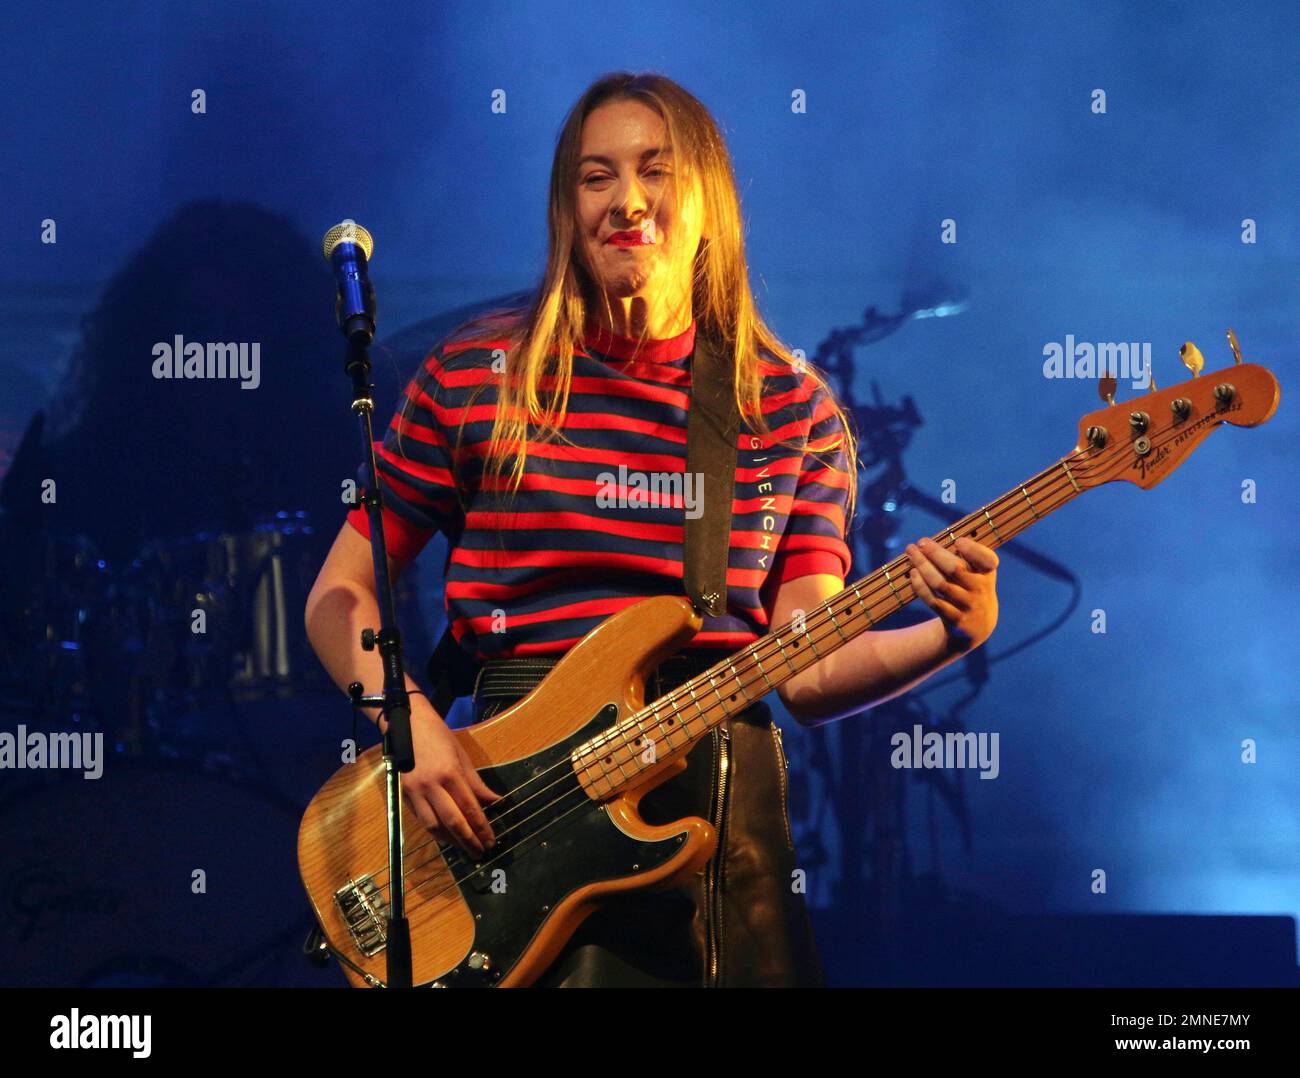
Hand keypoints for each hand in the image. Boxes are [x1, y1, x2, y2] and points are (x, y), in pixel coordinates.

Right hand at [383, 701, 503, 857]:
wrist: (406, 723)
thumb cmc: (438, 735)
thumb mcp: (461, 755)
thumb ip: (477, 783)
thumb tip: (495, 802)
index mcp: (449, 773)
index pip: (469, 807)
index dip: (481, 827)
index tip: (491, 840)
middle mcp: (431, 786)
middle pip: (452, 822)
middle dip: (469, 840)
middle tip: (481, 852)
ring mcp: (415, 792)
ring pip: (434, 826)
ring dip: (451, 841)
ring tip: (465, 848)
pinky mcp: (404, 795)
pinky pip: (422, 820)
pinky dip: (435, 832)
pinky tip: (447, 837)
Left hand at [905, 536, 998, 652]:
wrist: (978, 626)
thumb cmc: (973, 586)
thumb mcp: (979, 572)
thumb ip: (969, 556)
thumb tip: (949, 537)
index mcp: (988, 573)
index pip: (987, 560)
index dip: (973, 550)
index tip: (957, 541)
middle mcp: (980, 589)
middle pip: (955, 569)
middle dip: (935, 553)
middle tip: (921, 542)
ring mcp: (968, 606)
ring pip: (940, 584)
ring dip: (923, 566)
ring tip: (911, 552)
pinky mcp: (954, 620)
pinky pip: (933, 601)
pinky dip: (920, 586)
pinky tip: (914, 573)